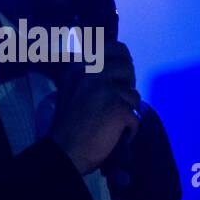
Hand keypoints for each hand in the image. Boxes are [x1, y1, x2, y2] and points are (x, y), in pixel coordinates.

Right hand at [49, 39, 140, 174]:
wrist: (65, 152)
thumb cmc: (69, 124)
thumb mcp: (72, 88)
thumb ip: (90, 73)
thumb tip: (123, 63)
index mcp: (79, 65)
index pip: (113, 47)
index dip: (123, 58)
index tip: (122, 71)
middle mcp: (91, 72)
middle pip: (127, 66)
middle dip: (128, 82)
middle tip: (119, 98)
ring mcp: (105, 90)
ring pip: (133, 94)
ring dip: (126, 109)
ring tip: (110, 120)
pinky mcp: (118, 108)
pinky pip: (135, 116)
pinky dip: (128, 129)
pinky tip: (113, 134)